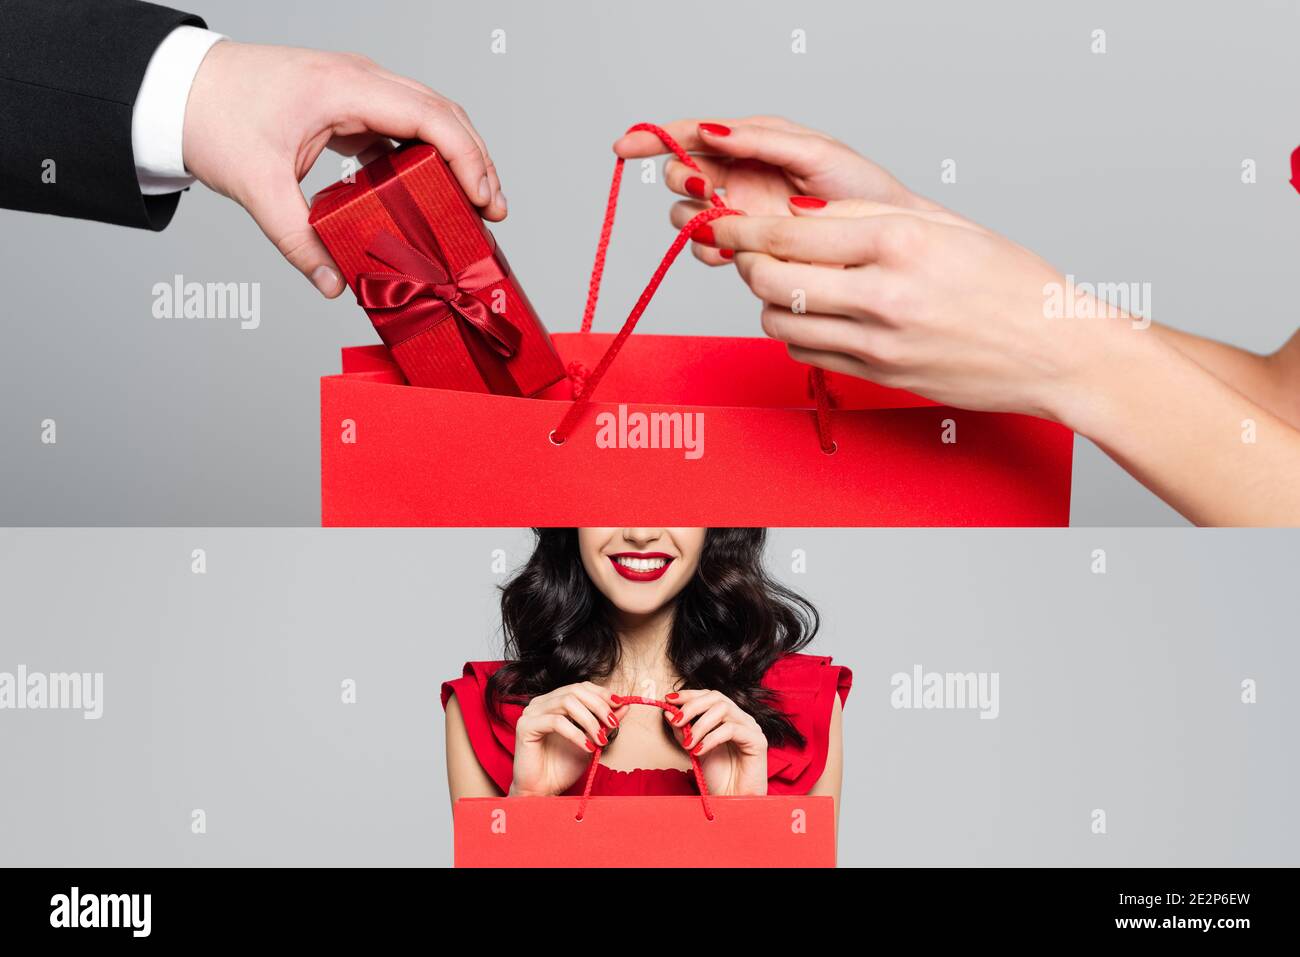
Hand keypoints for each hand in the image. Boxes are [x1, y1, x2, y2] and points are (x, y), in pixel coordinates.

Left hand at [182, 42, 505, 295]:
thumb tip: (334, 284)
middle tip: (494, 214)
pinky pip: (403, 124)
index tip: (483, 200)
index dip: (466, 158)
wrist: (178, 87)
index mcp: (344, 88)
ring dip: (457, 157)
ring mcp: (356, 89)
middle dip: (477, 162)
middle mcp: (358, 80)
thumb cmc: (212, 115)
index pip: (430, 116)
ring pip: (429, 115)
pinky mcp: (348, 104)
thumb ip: (297, 240)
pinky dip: (427, 156)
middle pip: (443, 113)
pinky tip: (432, 191)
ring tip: (476, 205)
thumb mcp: (255, 185)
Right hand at [510, 683, 628, 796]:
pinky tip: (587, 747)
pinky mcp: (525, 726)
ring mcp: (531, 713)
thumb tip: (624, 705)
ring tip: (600, 739)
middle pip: (575, 691)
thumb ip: (604, 723)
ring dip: (589, 720)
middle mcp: (541, 703)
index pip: (580, 687)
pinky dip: (576, 734)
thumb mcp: (590, 741)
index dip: (601, 694)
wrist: (542, 792)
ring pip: (567, 702)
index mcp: (554, 702)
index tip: (620, 705)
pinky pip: (556, 722)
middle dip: (599, 706)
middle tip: (613, 724)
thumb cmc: (562, 767)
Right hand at [613, 116, 944, 266]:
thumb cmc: (861, 191)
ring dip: (695, 218)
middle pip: (682, 177)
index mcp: (751, 146)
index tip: (625, 146)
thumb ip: (760, 140)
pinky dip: (708, 249)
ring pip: (689, 216)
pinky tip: (727, 249)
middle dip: (683, 180)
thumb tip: (711, 130)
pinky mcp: (746, 250)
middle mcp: (739, 179)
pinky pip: (708, 249)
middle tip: (707, 188)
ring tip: (723, 221)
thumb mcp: (814, 152)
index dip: (654, 140)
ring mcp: (740, 216)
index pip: (690, 137)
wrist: (883, 243)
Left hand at [664, 691, 767, 796]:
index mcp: (728, 717)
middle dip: (692, 706)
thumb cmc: (717, 777)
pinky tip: (699, 751)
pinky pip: (731, 729)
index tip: (669, 699)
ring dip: (700, 725)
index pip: (709, 696)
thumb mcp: (693, 749)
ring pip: (723, 709)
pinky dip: (711, 738)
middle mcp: (741, 718)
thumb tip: (668, 710)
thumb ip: (682, 730)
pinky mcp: (758, 741)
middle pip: (716, 697)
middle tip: (676, 721)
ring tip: (688, 744)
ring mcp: (751, 728)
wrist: (732, 802)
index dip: (689, 695)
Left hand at [703, 197, 1131, 422]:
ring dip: (772, 300)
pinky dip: (799, 333)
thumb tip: (798, 213)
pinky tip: (819, 316)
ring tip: (791, 283)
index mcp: (900, 242)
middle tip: (750, 251)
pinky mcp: (880, 376)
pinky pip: (809, 354)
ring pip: (782, 322)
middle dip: (749, 262)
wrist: (1057, 352)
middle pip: (773, 279)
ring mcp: (880, 343)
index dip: (745, 227)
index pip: (790, 233)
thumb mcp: (944, 225)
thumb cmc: (1012, 283)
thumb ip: (866, 217)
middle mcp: (884, 295)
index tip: (725, 220)